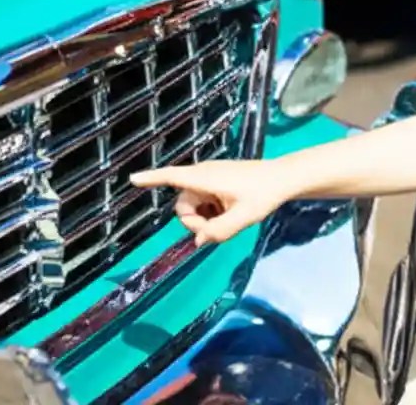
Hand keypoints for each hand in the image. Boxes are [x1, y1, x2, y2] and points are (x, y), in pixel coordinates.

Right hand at [129, 160, 293, 245]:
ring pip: (194, 207)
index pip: (172, 177)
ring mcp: (208, 178)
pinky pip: (203, 202)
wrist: (282, 178)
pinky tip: (230, 212)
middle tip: (219, 227)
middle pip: (183, 206)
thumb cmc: (264, 194)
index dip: (151, 179)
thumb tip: (198, 241)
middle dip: (196, 222)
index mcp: (205, 178)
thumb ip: (219, 231)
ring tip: (230, 217)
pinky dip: (212, 212)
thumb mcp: (243, 217)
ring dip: (206, 218)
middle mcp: (202, 175)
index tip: (132, 179)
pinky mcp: (215, 182)